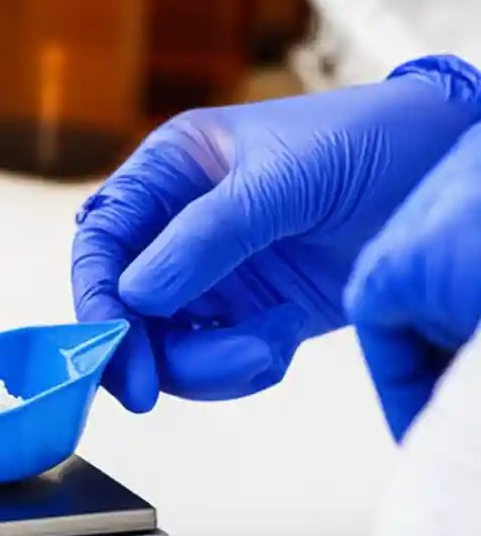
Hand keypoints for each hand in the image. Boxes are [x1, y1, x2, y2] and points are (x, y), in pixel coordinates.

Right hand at [72, 55, 480, 412]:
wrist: (441, 170)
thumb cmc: (366, 143)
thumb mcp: (280, 181)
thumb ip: (205, 237)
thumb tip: (134, 295)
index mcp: (169, 173)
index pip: (102, 240)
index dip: (94, 296)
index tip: (110, 345)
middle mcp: (178, 227)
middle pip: (125, 306)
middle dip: (141, 351)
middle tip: (149, 392)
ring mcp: (214, 274)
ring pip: (167, 345)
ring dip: (206, 366)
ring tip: (265, 349)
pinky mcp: (252, 314)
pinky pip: (217, 363)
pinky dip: (242, 369)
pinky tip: (284, 339)